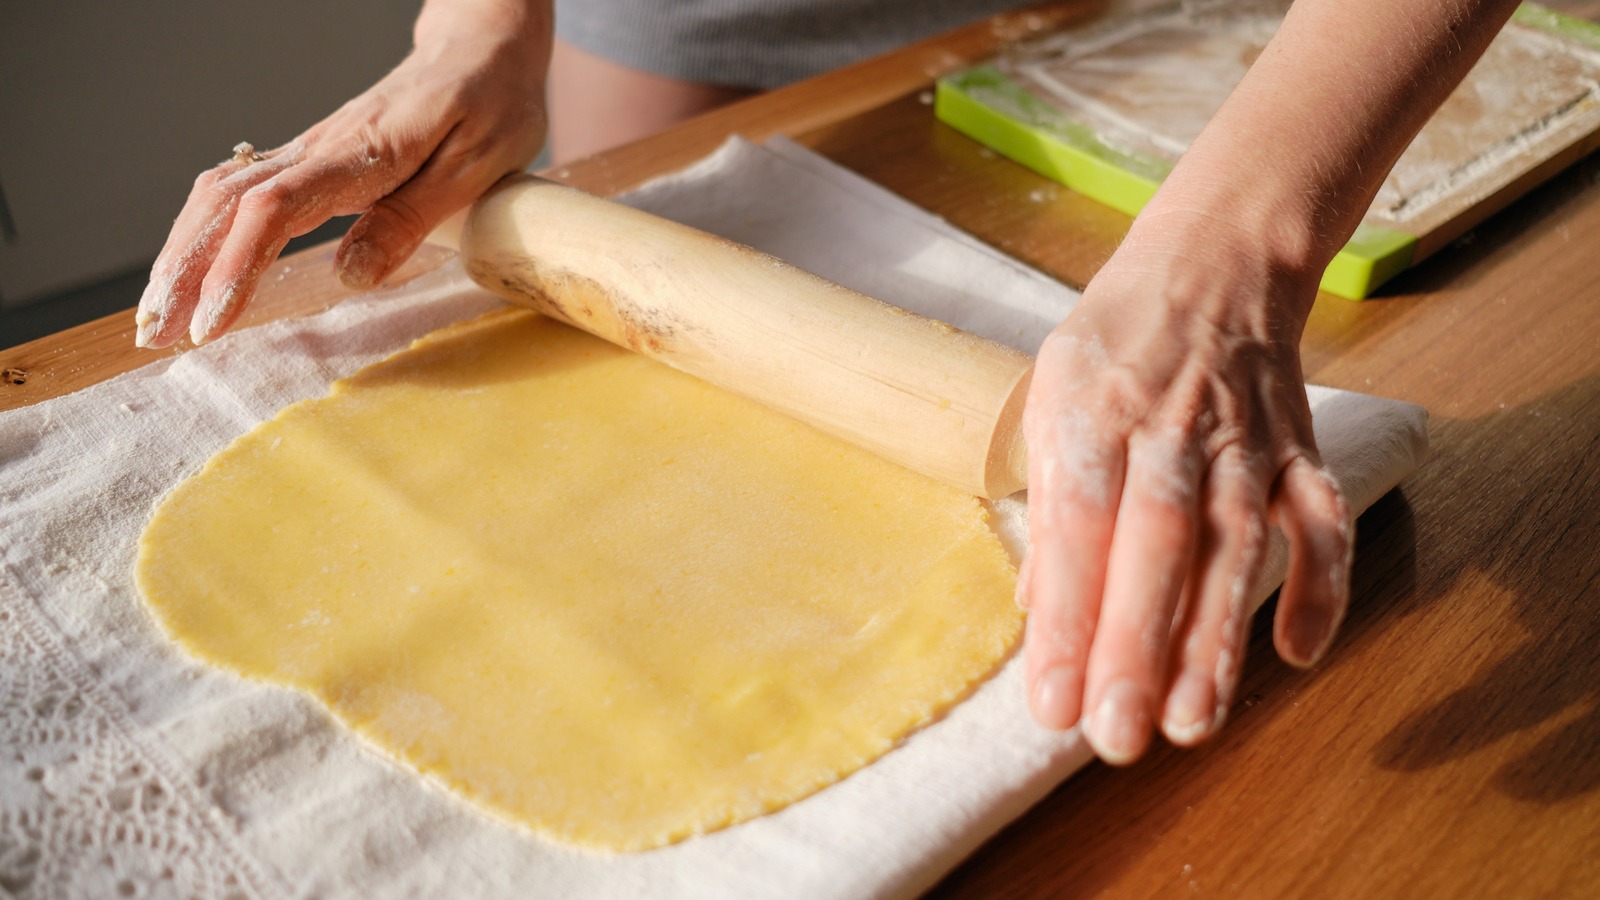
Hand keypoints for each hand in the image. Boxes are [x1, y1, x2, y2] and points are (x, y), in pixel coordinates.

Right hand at [136, 0, 550, 347]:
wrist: (481, 50)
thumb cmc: (489, 104)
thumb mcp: (473, 167)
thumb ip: (408, 219)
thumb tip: (349, 276)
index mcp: (358, 152)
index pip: (273, 209)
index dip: (235, 266)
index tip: (213, 320)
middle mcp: (319, 148)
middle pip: (225, 203)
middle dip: (184, 268)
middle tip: (156, 331)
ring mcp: (310, 150)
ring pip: (221, 194)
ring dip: (184, 251)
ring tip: (159, 312)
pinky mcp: (314, 158)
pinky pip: (242, 192)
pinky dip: (207, 230)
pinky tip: (193, 265)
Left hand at [1018, 219, 1351, 763]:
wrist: (1212, 261)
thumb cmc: (1115, 344)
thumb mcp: (1051, 399)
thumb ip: (1049, 500)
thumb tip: (1035, 607)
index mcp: (1092, 410)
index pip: (1076, 525)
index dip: (1063, 616)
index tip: (1049, 701)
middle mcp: (1171, 424)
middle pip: (1157, 543)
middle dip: (1136, 646)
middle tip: (1117, 736)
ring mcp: (1245, 436)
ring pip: (1236, 542)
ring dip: (1216, 637)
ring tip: (1192, 723)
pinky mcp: (1301, 445)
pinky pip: (1322, 516)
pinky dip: (1321, 582)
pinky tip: (1300, 654)